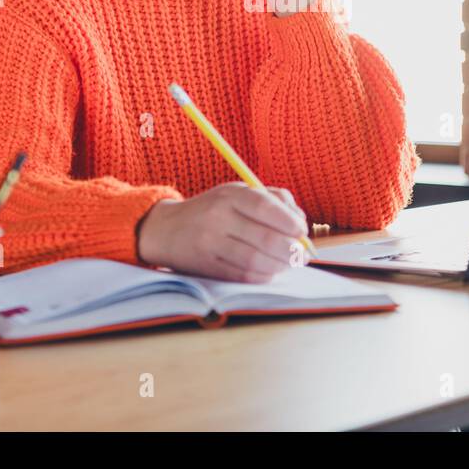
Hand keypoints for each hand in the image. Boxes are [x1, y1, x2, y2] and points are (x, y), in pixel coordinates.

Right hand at [136, 182, 311, 282]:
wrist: (166, 230)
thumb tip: (300, 220)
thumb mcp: (237, 193)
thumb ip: (273, 199)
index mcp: (229, 195)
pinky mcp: (206, 266)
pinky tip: (270, 271)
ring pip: (255, 260)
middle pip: (264, 238)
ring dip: (279, 265)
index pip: (265, 207)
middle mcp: (217, 218)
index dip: (289, 221)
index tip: (302, 231)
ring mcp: (209, 243)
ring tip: (288, 264)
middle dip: (291, 250)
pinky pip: (241, 275)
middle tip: (302, 254)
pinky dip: (262, 276)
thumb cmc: (213, 209)